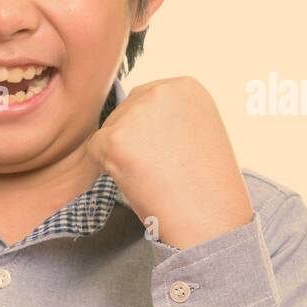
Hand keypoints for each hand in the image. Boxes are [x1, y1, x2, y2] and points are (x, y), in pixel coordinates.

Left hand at [86, 76, 253, 249]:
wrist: (211, 220)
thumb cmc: (205, 185)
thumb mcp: (197, 131)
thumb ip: (167, 116)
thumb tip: (131, 120)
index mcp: (185, 86)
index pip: (145, 101)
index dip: (151, 134)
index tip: (172, 154)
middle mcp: (161, 91)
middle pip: (123, 114)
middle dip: (133, 143)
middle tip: (163, 168)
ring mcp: (136, 112)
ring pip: (108, 133)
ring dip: (122, 157)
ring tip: (156, 174)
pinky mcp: (114, 138)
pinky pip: (95, 151)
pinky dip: (109, 170)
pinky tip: (139, 180)